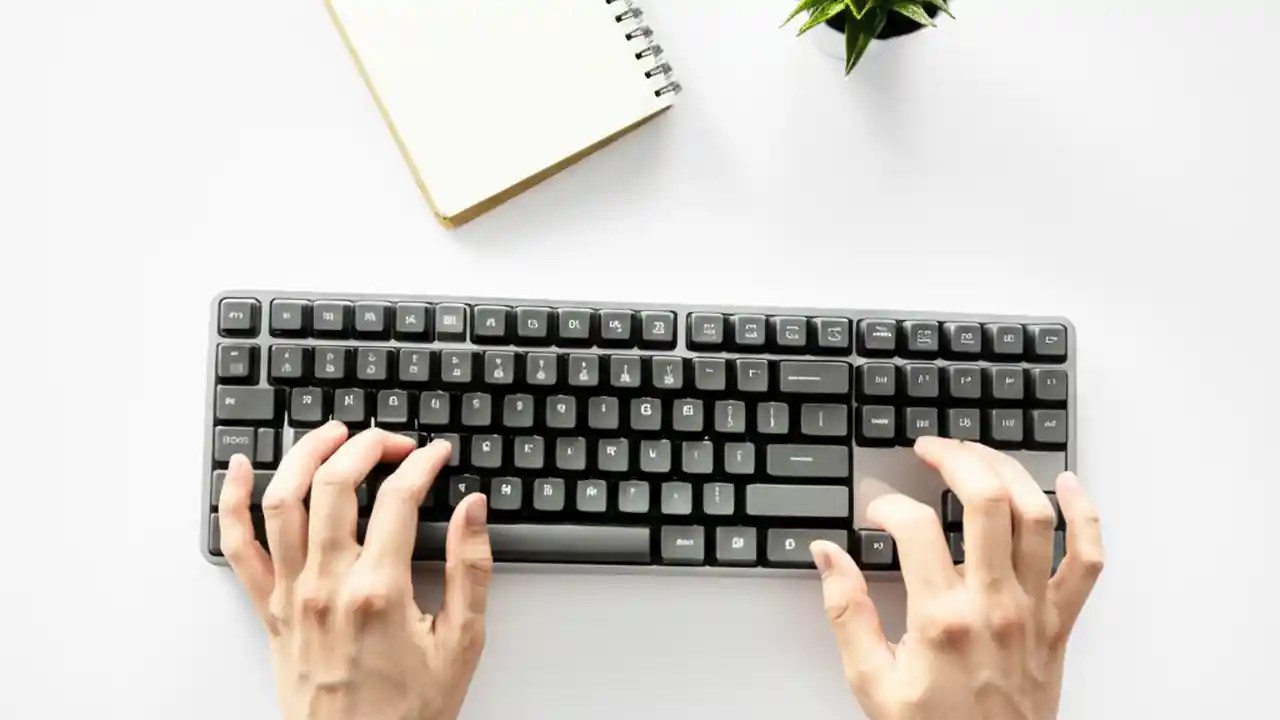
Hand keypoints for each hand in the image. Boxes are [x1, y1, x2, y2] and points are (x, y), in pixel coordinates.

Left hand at [217, 421, 491, 719]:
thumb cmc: (407, 712)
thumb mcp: (461, 644)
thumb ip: (472, 570)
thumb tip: (474, 511)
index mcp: (379, 592)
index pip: (401, 498)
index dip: (424, 463)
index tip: (438, 454)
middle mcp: (327, 585)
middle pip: (337, 484)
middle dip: (367, 445)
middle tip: (393, 442)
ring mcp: (291, 595)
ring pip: (284, 500)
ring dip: (305, 454)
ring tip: (332, 434)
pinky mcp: (269, 609)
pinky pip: (238, 545)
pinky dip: (233, 499)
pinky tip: (244, 467)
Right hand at [810, 437, 1103, 719]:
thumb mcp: (871, 681)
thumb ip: (846, 612)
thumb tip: (827, 556)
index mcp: (941, 619)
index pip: (912, 528)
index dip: (885, 506)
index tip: (875, 512)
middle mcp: (993, 605)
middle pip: (986, 501)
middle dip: (955, 457)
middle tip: (931, 448)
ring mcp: (1033, 609)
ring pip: (1036, 515)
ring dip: (1008, 470)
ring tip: (979, 454)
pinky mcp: (1060, 621)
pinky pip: (1087, 559)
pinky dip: (1085, 515)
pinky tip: (1066, 486)